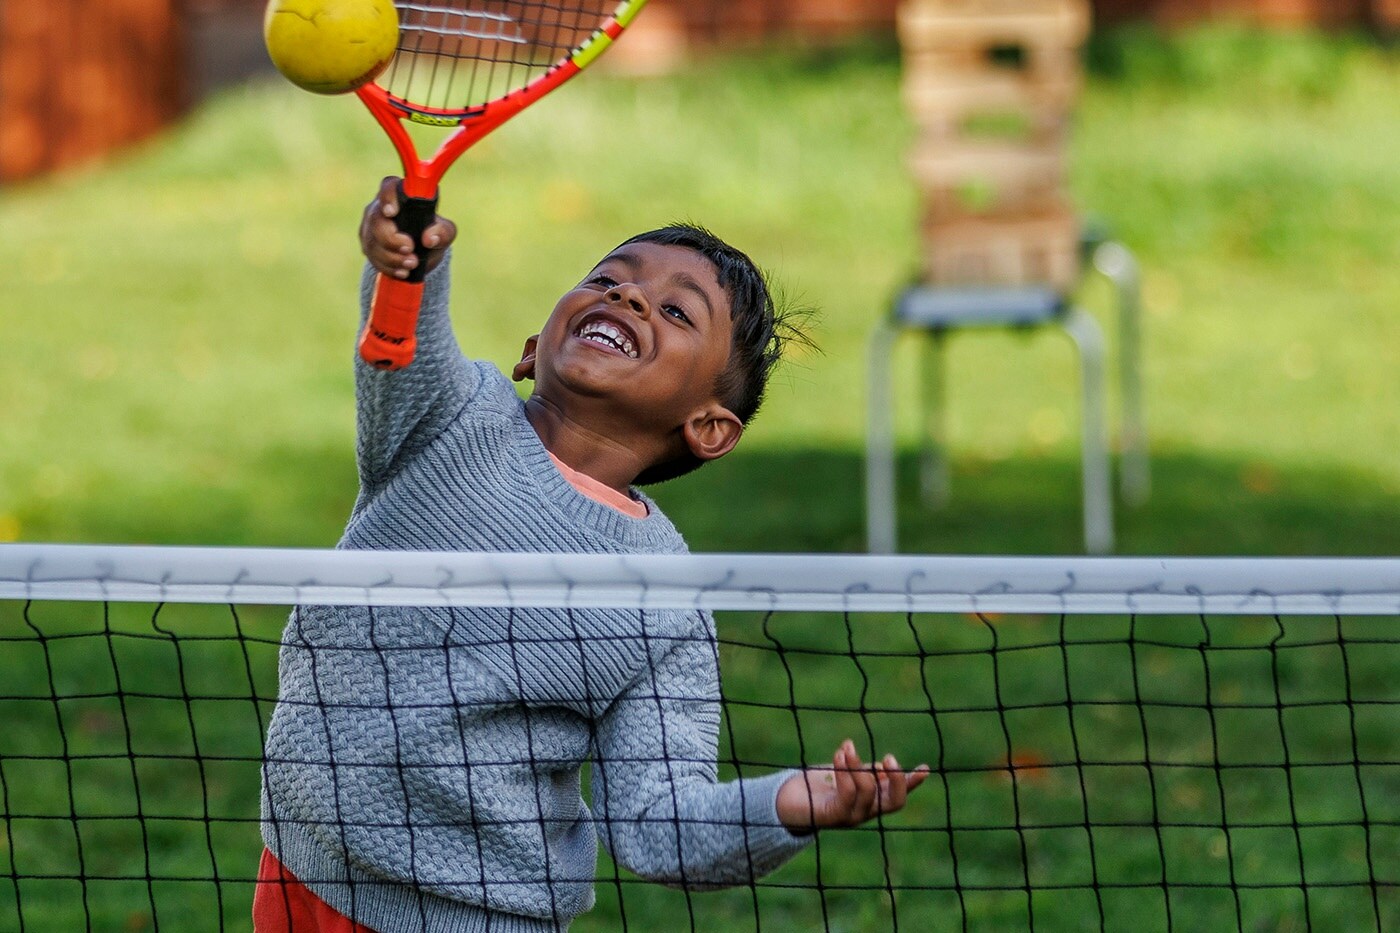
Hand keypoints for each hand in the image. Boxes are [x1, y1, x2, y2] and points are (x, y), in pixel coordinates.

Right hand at [360, 176, 456, 278]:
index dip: (387, 197)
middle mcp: (380, 207)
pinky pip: (372, 257)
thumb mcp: (445, 232)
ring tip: (411, 263)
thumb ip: (442, 232)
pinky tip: (402, 271)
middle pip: (376, 220)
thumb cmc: (433, 233)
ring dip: (392, 257)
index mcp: (400, 195)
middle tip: (409, 249)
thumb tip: (429, 238)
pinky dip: (388, 267)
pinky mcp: (368, 244)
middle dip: (392, 239)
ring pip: (372, 241)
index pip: (388, 186)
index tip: (391, 212)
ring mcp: (370, 226)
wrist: (423, 254)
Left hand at [776, 739, 929, 833]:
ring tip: (847, 746)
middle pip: (894, 803)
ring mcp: (851, 817)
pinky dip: (846, 772)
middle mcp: (866, 812)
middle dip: (895, 780)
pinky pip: (847, 795)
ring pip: (868, 793)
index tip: (925, 768)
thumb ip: (865, 771)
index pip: (898, 794)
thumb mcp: (846, 774)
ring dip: (858, 766)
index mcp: (872, 801)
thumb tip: (883, 766)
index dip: (912, 783)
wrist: (788, 799)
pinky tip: (839, 755)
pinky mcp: (834, 816)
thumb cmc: (819, 784)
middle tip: (888, 757)